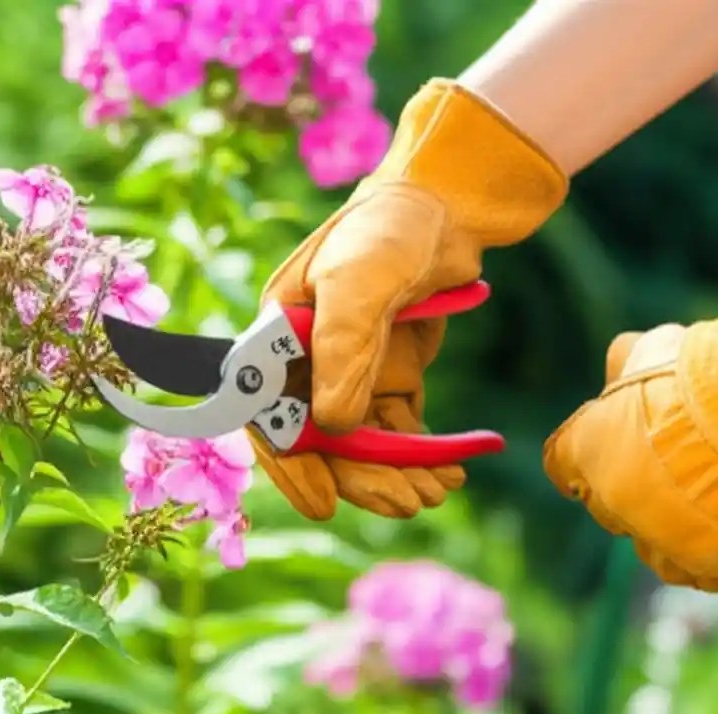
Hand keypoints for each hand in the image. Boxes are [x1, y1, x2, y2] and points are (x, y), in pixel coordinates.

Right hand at [250, 79, 566, 519]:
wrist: (445, 206)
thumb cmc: (388, 230)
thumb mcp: (360, 282)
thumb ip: (343, 349)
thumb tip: (335, 426)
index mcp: (277, 337)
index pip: (267, 413)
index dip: (290, 464)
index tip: (323, 504)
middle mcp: (305, 362)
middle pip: (319, 439)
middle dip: (359, 478)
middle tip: (404, 504)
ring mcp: (347, 371)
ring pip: (360, 444)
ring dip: (394, 473)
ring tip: (435, 492)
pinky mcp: (387, 376)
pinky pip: (396, 429)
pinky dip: (419, 454)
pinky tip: (450, 470)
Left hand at [544, 323, 717, 589]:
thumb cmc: (700, 375)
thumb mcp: (657, 350)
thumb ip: (629, 362)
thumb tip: (620, 362)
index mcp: (586, 450)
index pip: (562, 462)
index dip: (584, 456)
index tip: (602, 452)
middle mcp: (612, 502)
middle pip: (608, 507)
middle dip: (633, 492)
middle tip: (673, 469)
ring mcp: (658, 539)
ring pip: (652, 547)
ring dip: (671, 531)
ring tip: (711, 500)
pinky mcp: (704, 565)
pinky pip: (698, 570)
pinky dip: (709, 557)